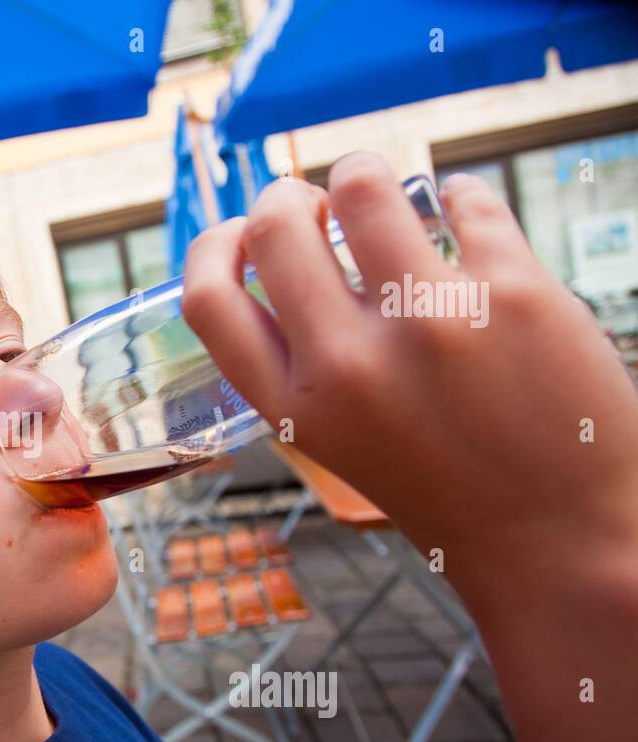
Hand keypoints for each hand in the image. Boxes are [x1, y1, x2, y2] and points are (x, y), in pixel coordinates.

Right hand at [181, 151, 637, 741]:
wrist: (562, 542)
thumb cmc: (447, 490)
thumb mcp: (340, 444)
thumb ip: (303, 366)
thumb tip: (287, 255)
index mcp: (298, 409)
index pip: (208, 299)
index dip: (211, 247)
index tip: (236, 233)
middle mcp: (349, 364)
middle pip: (274, 225)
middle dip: (287, 194)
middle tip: (316, 202)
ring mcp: (431, 322)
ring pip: (362, 183)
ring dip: (363, 171)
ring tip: (383, 190)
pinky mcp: (514, 291)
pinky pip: (466, 199)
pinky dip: (460, 199)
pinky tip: (467, 222)